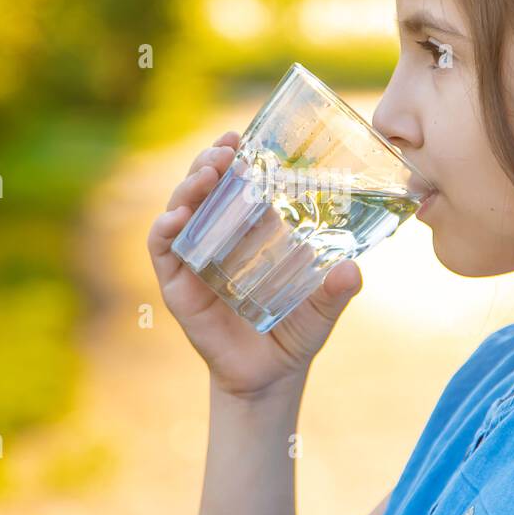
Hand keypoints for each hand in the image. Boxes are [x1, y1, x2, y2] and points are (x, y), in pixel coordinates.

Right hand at [147, 129, 361, 398]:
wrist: (269, 377)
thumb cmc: (295, 332)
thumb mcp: (322, 309)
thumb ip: (336, 291)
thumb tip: (351, 271)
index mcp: (250, 230)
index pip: (235, 182)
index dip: (234, 156)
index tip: (242, 136)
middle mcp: (218, 237)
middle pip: (204, 187)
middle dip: (209, 162)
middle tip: (225, 151)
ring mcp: (194, 259)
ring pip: (180, 209)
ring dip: (189, 188)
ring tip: (206, 175)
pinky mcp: (177, 285)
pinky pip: (162, 250)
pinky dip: (164, 230)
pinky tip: (176, 218)